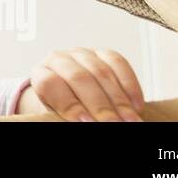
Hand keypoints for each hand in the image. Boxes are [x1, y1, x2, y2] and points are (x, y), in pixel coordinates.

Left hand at [18, 48, 143, 121]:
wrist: (69, 93)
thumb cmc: (61, 108)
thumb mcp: (57, 114)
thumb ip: (68, 116)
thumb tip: (88, 122)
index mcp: (41, 73)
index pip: (51, 84)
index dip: (69, 105)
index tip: (86, 122)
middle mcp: (59, 59)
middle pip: (79, 78)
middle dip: (100, 105)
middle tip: (113, 124)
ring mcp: (82, 54)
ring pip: (101, 72)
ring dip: (119, 100)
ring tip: (130, 120)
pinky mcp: (103, 53)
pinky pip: (119, 63)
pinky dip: (130, 86)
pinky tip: (137, 105)